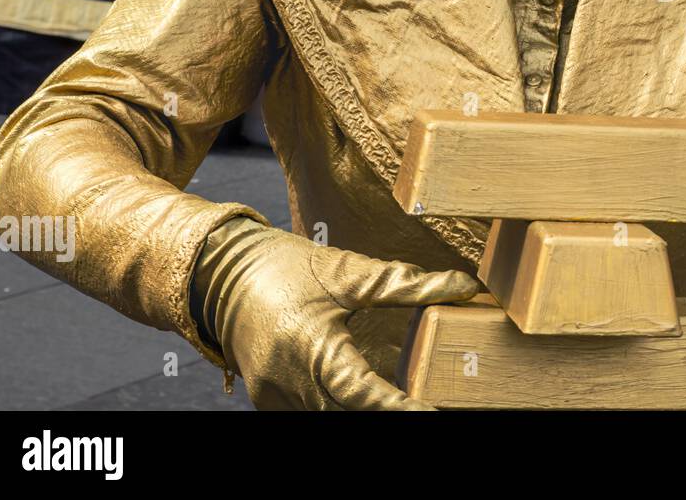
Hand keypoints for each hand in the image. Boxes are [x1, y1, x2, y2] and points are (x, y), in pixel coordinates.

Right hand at [193, 217, 479, 409]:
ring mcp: (275, 397)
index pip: (361, 391)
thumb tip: (464, 285)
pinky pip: (314, 413)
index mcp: (309, 345)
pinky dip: (342, 409)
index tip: (431, 412)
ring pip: (331, 417)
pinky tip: (373, 402)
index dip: (398, 407)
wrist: (220, 272)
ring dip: (366, 412)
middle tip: (432, 407)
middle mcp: (288, 381)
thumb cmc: (287, 267)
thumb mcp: (349, 271)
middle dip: (390, 413)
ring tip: (408, 404)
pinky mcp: (270, 401)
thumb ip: (406, 283)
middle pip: (348, 413)